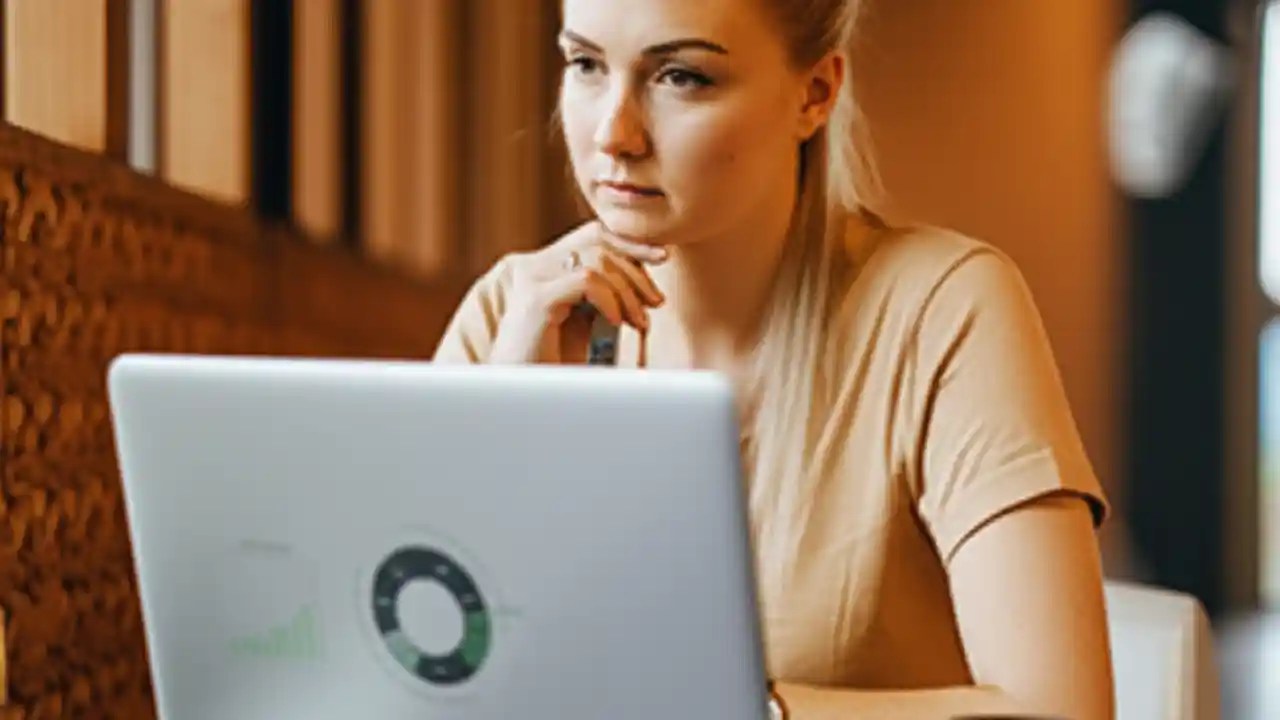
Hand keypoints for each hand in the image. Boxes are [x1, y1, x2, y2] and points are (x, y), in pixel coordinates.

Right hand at [488, 221, 666, 363]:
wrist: (521, 397)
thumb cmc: (550, 364)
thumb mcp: (581, 321)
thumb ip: (600, 295)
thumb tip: (639, 283)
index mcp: (544, 269)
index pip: (592, 236)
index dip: (629, 242)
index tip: (661, 257)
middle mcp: (535, 268)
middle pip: (597, 242)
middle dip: (636, 267)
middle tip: (656, 300)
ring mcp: (534, 281)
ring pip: (596, 260)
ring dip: (627, 290)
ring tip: (639, 321)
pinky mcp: (537, 300)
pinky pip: (586, 281)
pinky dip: (610, 300)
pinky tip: (617, 323)